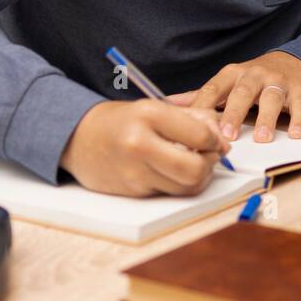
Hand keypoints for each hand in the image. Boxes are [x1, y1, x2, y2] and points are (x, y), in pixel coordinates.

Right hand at [61, 99, 229, 196]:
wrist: (78, 138)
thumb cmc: (122, 121)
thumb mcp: (155, 108)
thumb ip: (194, 119)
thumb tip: (223, 142)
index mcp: (148, 114)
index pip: (200, 136)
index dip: (215, 141)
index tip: (213, 140)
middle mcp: (139, 143)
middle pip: (196, 169)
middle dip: (210, 165)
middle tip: (208, 156)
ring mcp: (134, 171)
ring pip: (186, 187)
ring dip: (198, 178)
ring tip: (192, 163)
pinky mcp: (132, 191)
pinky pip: (169, 192)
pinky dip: (177, 184)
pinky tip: (170, 171)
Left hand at [171, 51, 300, 142]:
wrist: (295, 63)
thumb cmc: (255, 80)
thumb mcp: (228, 83)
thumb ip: (202, 95)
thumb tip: (167, 103)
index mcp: (232, 75)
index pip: (214, 89)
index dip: (204, 107)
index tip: (193, 126)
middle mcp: (254, 75)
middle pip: (242, 93)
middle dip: (234, 114)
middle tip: (226, 135)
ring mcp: (279, 81)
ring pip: (272, 98)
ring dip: (267, 118)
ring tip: (262, 138)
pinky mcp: (300, 91)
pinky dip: (300, 120)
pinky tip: (296, 134)